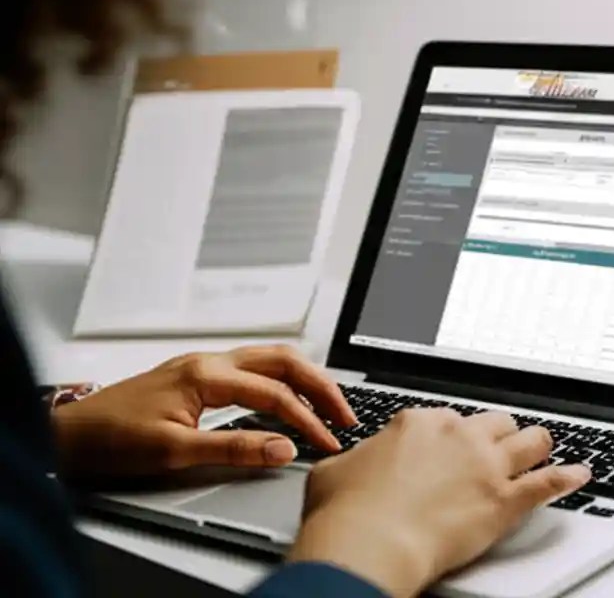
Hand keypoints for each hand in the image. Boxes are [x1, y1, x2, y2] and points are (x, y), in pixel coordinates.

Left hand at [51, 345, 356, 479]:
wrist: (69, 433)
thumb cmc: (110, 438)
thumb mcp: (174, 451)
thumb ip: (233, 448)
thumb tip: (282, 448)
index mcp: (206, 374)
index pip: (275, 393)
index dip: (308, 420)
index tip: (328, 442)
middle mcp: (209, 362)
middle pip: (283, 360)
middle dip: (320, 385)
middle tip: (345, 413)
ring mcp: (203, 366)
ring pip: (270, 359)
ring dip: (304, 379)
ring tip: (327, 405)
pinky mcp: (198, 377)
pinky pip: (253, 369)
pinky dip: (282, 381)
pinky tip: (288, 400)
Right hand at [287, 408, 591, 597]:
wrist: (367, 545)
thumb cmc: (346, 513)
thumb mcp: (335, 471)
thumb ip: (355, 460)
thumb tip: (351, 464)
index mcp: (419, 423)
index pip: (449, 419)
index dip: (451, 436)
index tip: (452, 447)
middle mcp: (459, 436)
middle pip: (496, 423)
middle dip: (498, 435)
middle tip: (496, 449)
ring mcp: (486, 467)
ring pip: (531, 441)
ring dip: (537, 447)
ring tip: (542, 451)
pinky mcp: (504, 501)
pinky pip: (549, 483)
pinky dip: (567, 478)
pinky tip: (579, 475)